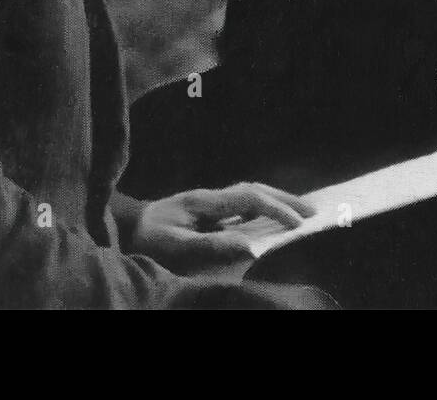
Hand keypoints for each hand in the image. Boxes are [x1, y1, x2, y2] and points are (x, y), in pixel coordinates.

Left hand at [132, 182, 313, 272]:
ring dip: (276, 201)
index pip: (249, 198)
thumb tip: (250, 246)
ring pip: (250, 194)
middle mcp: (209, 197)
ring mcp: (207, 203)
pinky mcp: (206, 212)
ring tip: (301, 214)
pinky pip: (242, 205)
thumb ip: (212, 245)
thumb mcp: (176, 247)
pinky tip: (272, 220)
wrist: (123, 229)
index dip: (275, 209)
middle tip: (314, 212)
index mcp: (204, 201)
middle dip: (285, 199)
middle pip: (254, 189)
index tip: (297, 224)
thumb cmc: (147, 240)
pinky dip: (263, 209)